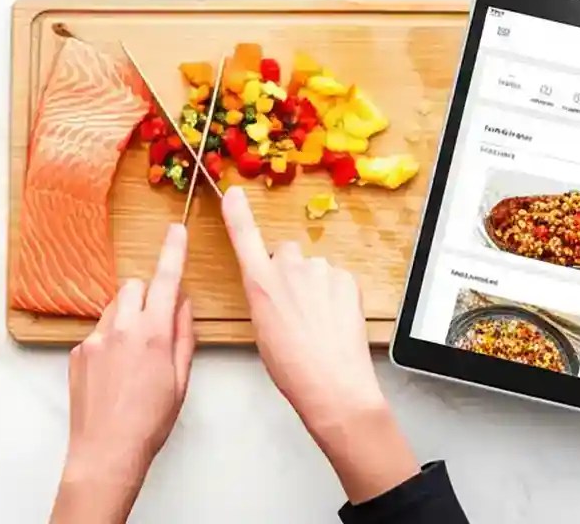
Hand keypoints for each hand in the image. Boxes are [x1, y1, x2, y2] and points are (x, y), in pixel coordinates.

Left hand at [50, 224, 195, 523]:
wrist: (107, 451)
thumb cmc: (150, 422)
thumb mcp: (181, 379)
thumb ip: (184, 335)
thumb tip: (184, 305)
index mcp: (155, 334)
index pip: (167, 280)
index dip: (173, 251)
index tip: (177, 230)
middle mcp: (122, 328)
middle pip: (135, 286)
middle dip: (147, 295)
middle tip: (156, 325)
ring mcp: (96, 337)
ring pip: (115, 307)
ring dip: (127, 317)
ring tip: (134, 358)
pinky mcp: (78, 350)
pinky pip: (98, 330)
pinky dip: (109, 340)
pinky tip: (114, 373)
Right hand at [221, 187, 418, 503]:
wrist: (332, 385)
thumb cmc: (292, 368)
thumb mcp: (262, 331)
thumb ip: (266, 298)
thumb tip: (277, 290)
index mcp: (260, 284)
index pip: (244, 238)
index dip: (237, 214)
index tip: (234, 193)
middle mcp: (288, 269)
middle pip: (288, 254)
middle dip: (291, 271)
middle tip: (296, 307)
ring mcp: (319, 271)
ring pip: (314, 268)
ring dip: (316, 286)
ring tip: (318, 321)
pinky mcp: (345, 278)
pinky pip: (337, 278)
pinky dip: (336, 294)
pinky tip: (335, 320)